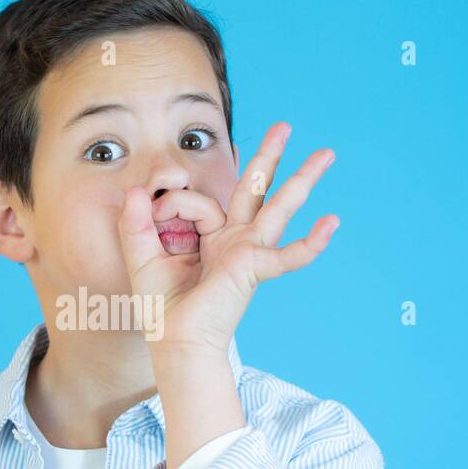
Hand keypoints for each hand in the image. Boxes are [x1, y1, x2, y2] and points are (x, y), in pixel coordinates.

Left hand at [117, 121, 339, 357]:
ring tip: (325, 154)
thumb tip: (137, 189)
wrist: (176, 343)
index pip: (196, 199)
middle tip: (284, 125)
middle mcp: (233, 238)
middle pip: (254, 188)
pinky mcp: (253, 268)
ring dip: (302, 179)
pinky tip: (333, 224)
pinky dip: (311, 243)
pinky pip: (287, 255)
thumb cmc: (162, 306)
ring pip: (277, 206)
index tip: (154, 217)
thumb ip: (134, 222)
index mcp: (210, 235)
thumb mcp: (140, 256)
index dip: (169, 203)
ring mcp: (247, 251)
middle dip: (268, 156)